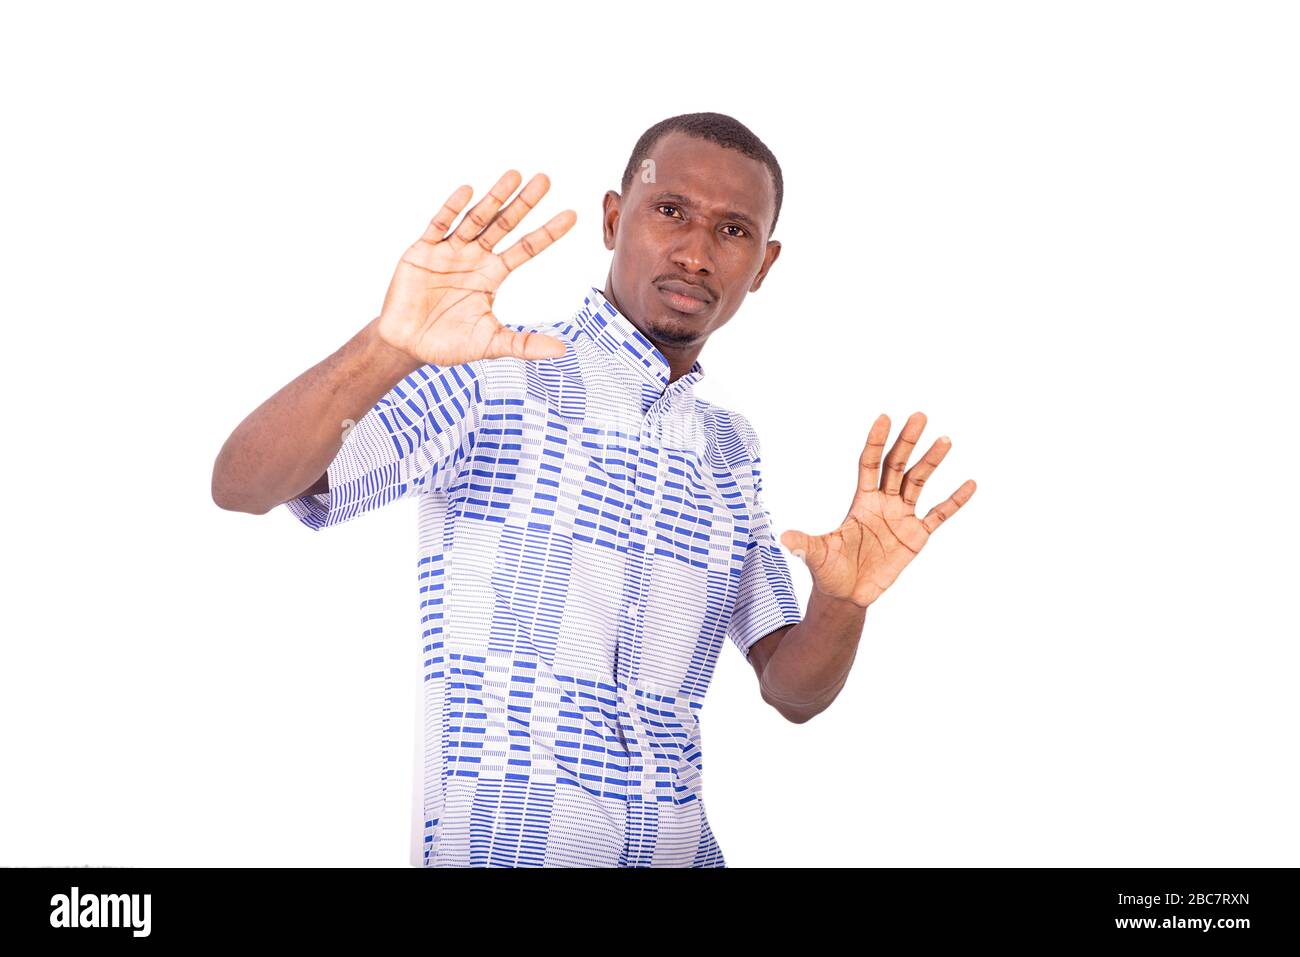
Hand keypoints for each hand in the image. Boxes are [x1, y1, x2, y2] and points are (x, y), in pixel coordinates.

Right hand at [376, 170, 576, 365]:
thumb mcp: (490, 344)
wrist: (406, 346)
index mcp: (492, 275)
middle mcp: (475, 257)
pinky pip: (439, 225)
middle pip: (505, 225)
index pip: (526, 249)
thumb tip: (562, 351)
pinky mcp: (422, 252)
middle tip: (544, 179)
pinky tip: (467, 190)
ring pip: (476, 219)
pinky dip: (452, 208)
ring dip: (494, 198)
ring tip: (514, 175)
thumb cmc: (449, 344)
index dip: (547, 233)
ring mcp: (449, 251)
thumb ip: (524, 344)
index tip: (572, 215)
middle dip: (524, 203)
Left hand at [779, 412, 975, 607]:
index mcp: (860, 501)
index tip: (884, 418)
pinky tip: (970, 483)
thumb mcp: (816, 556)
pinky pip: (939, 514)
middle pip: (897, 465)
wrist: (847, 594)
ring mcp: (901, 517)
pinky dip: (954, 500)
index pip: (869, 464)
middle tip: (919, 416)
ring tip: (945, 439)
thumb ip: (804, 544)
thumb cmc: (829, 570)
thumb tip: (784, 538)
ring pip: (919, 482)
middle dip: (907, 442)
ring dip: (932, 461)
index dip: (875, 442)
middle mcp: (882, 502)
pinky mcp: (916, 535)